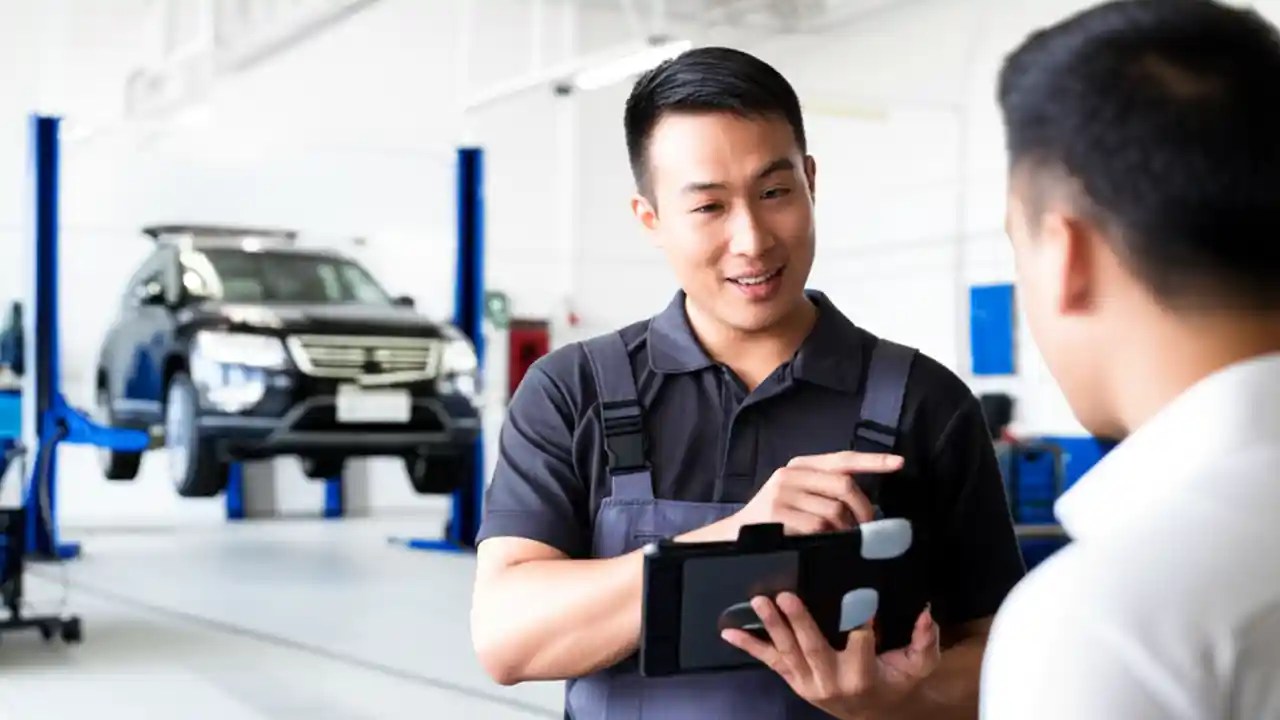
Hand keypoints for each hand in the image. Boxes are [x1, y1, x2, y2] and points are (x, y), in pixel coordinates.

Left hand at [721, 593, 939, 719]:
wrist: (869, 713)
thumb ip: (924, 642)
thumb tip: (926, 612)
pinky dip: (748, 646)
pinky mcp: (793, 680)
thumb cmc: (894, 683)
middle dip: (799, 623)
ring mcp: (808, 682)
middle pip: (814, 648)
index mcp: (863, 675)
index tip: (860, 603)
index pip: (860, 644)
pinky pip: (769, 662)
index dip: (860, 625)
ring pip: (788, 653)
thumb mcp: (917, 667)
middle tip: (786, 596)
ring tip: (760, 601)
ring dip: (772, 627)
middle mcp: (832, 680)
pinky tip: (728, 632)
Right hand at [734, 452, 903, 535]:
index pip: (841, 459)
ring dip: (846, 531)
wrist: (731, 537)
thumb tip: (865, 506)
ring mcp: (782, 494)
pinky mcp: (777, 514)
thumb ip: (824, 493)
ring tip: (843, 541)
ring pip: (834, 511)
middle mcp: (789, 475)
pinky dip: (830, 538)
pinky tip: (827, 545)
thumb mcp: (795, 498)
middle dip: (863, 510)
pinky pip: (818, 527)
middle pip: (844, 486)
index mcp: (798, 467)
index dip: (872, 461)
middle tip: (868, 529)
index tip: (899, 463)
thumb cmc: (771, 522)